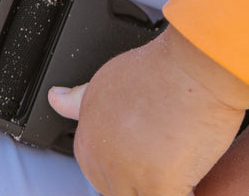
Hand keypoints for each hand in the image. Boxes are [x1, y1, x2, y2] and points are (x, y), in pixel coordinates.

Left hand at [48, 26, 248, 195]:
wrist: (193, 65)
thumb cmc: (162, 68)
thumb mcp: (109, 77)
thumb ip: (80, 99)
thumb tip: (55, 98)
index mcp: (88, 138)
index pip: (102, 174)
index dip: (133, 164)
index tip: (150, 151)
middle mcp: (100, 159)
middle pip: (122, 190)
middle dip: (147, 178)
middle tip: (168, 150)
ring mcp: (126, 177)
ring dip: (163, 184)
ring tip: (180, 158)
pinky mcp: (157, 188)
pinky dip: (184, 190)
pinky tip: (191, 179)